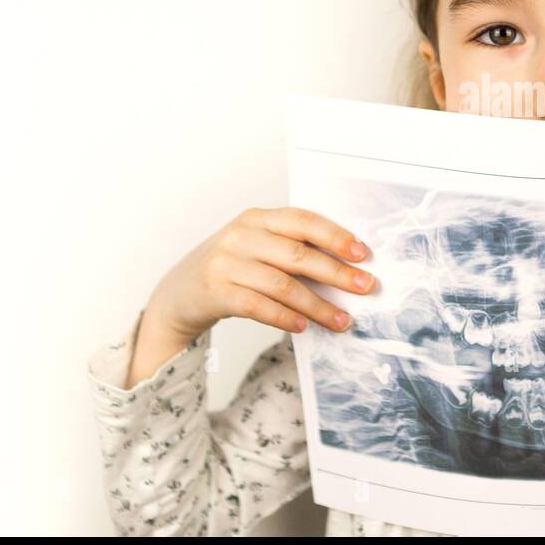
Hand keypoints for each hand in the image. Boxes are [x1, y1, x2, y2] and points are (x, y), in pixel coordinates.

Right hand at [147, 206, 375, 339]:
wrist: (179, 292)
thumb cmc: (232, 267)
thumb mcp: (257, 246)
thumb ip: (292, 249)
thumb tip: (347, 267)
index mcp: (258, 218)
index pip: (303, 221)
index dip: (335, 236)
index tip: (363, 254)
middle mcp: (241, 236)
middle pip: (298, 255)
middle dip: (337, 273)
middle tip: (366, 287)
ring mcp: (225, 264)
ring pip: (282, 285)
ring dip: (317, 305)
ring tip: (341, 320)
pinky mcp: (215, 292)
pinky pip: (258, 306)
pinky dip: (285, 317)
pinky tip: (304, 326)